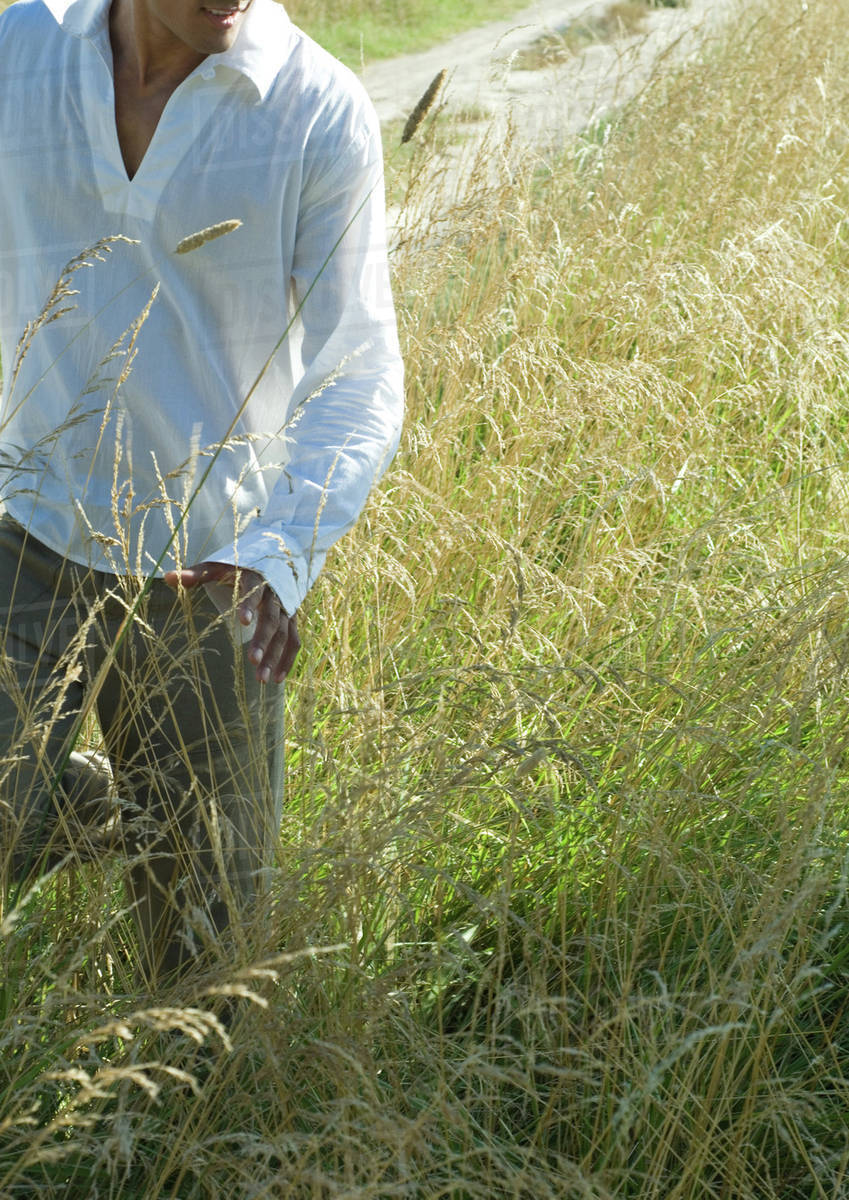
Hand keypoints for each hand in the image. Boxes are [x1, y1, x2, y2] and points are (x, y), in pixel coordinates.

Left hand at [163, 561, 299, 684]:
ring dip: (274, 656)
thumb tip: (167, 577)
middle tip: (251, 660)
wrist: (274, 561)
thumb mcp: (218, 567)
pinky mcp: (291, 620)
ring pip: (284, 634)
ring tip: (261, 679)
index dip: (249, 605)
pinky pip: (293, 641)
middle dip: (262, 640)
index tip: (242, 621)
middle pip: (271, 619)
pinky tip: (277, 679)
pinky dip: (287, 660)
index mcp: (256, 579)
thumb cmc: (239, 567)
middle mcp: (275, 595)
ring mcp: (286, 609)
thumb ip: (196, 574)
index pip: (254, 592)